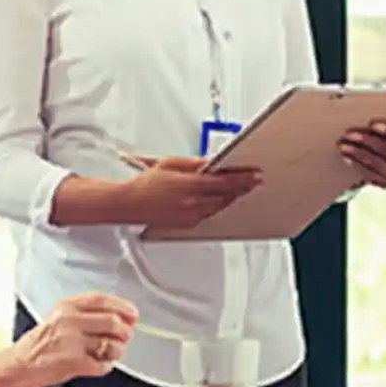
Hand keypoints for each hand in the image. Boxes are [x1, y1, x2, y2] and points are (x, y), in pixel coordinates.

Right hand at [13, 292, 137, 386]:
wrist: (19, 366)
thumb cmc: (41, 343)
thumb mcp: (59, 317)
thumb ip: (86, 313)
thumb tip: (120, 316)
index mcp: (67, 306)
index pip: (103, 300)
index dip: (122, 307)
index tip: (133, 314)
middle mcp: (70, 321)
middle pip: (112, 322)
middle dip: (125, 332)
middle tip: (125, 337)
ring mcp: (72, 342)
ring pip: (111, 345)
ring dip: (117, 351)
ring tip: (110, 353)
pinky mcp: (74, 363)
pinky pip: (102, 364)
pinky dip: (105, 366)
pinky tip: (99, 364)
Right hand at [119, 155, 261, 227]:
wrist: (129, 203)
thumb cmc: (146, 183)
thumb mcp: (171, 163)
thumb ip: (195, 163)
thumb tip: (212, 162)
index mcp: (191, 186)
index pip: (226, 183)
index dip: (244, 179)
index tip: (256, 175)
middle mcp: (193, 203)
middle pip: (227, 197)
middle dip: (242, 189)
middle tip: (253, 181)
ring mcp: (191, 216)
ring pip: (220, 207)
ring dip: (231, 198)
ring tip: (239, 189)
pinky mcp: (188, 224)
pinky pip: (209, 214)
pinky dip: (216, 205)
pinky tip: (218, 199)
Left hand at [339, 119, 385, 187]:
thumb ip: (385, 125)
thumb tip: (368, 120)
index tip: (373, 124)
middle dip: (368, 141)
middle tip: (351, 134)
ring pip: (379, 164)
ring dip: (359, 153)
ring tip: (345, 145)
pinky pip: (371, 175)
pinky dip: (357, 164)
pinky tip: (347, 156)